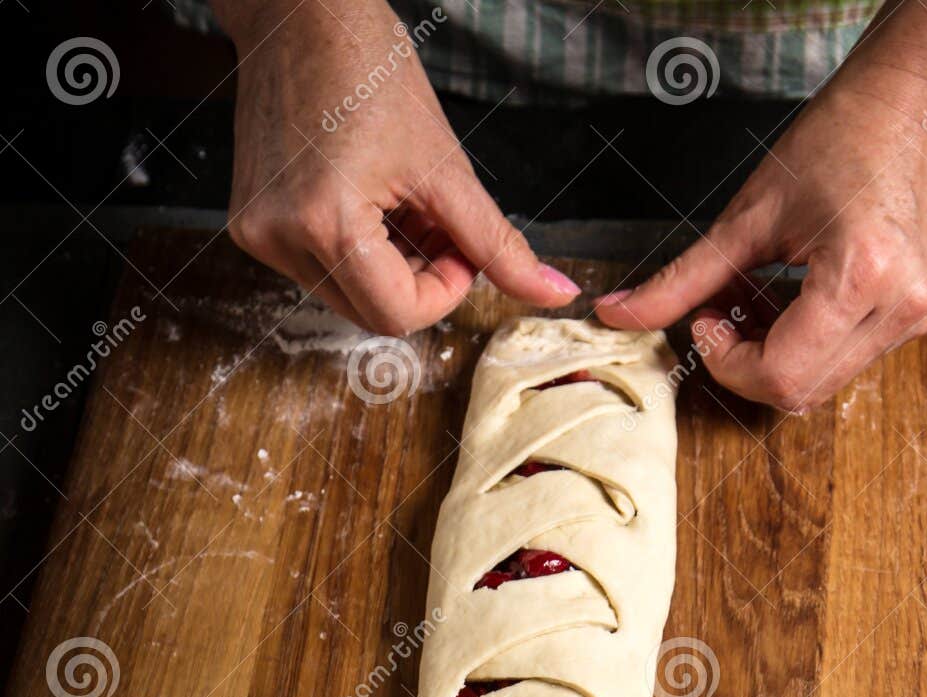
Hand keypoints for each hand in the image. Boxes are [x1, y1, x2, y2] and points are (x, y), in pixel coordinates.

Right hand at [214, 0, 579, 331]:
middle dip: (418, 281)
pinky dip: (356, 251)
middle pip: (371, 314)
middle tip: (436, 224)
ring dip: (389, 268)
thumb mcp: (446, 166)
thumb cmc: (370, 69)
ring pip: (347, 296)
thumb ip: (498, 242)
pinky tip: (368, 201)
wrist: (300, 13)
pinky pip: (318, 269)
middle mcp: (279, 238)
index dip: (445, 291)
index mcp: (326, 224)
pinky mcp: (250, 225)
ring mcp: (258, 235)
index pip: (398, 316)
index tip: (460, 248)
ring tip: (402, 205)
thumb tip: (555, 293)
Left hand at [596, 76, 926, 411]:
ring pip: (818, 383)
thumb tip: (616, 315)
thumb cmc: (842, 136)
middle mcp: (898, 308)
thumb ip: (684, 278)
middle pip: (798, 390)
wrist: (916, 99)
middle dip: (743, 361)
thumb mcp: (751, 212)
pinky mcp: (913, 315)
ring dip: (769, 355)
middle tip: (718, 307)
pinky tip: (781, 300)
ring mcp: (912, 316)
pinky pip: (841, 360)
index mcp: (862, 277)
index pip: (778, 375)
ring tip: (748, 296)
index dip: (726, 363)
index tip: (702, 319)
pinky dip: (798, 345)